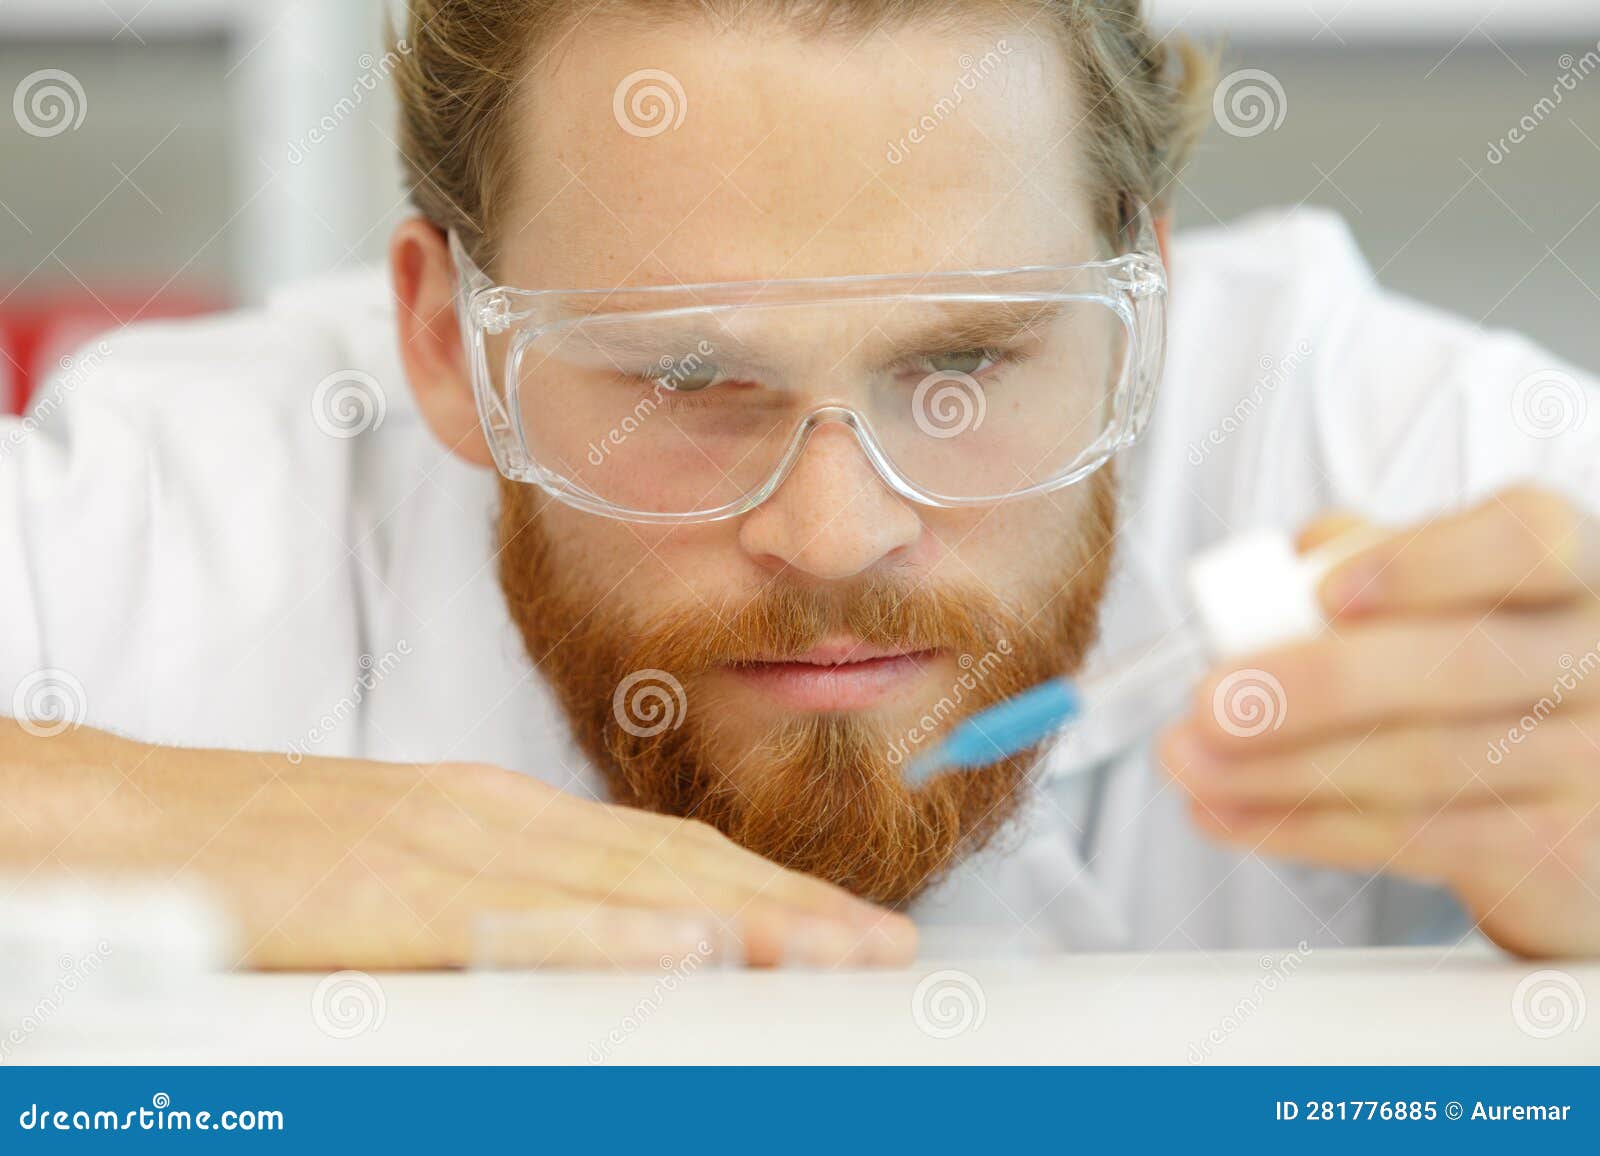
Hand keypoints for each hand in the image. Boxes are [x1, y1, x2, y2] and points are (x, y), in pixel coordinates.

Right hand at [0, 722, 914, 968]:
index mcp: (500, 821)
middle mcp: (486, 824)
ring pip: (615, 887)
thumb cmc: (260, 857)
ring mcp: (430, 851)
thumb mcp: (406, 875)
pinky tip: (678, 950)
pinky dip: (597, 934)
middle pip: (669, 869)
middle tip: (885, 952)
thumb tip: (607, 950)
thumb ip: (504, 907)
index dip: (772, 894)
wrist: (107, 820)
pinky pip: (502, 920)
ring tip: (834, 954)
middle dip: (788, 913)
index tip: (854, 933)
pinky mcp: (364, 892)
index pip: (666, 859)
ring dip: (737, 919)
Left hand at [1159, 486, 1599, 957]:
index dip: (1421, 566)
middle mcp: (1597, 656)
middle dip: (1316, 686)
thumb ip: (1365, 556)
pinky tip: (1229, 811)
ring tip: (1189, 761)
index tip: (1324, 595)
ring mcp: (1593, 760)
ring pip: (1424, 766)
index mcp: (1566, 565)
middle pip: (1461, 666)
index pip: (1523, 541)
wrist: (1574, 800)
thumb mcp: (1445, 590)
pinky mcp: (1560, 851)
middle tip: (1211, 700)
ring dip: (1281, 769)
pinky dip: (1302, 827)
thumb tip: (1281, 566)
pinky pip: (1416, 841)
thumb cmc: (1483, 667)